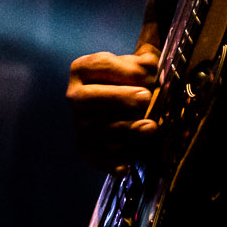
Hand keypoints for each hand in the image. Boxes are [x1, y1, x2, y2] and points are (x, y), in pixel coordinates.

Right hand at [67, 43, 160, 172]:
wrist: (129, 104)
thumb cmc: (136, 79)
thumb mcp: (141, 62)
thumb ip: (147, 60)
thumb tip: (152, 67)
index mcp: (83, 68)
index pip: (99, 66)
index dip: (125, 70)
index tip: (150, 74)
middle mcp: (74, 95)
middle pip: (89, 99)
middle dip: (118, 98)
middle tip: (146, 98)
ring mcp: (78, 123)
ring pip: (94, 130)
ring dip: (124, 130)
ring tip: (151, 127)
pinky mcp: (86, 148)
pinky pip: (95, 158)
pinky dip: (111, 163)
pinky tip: (128, 166)